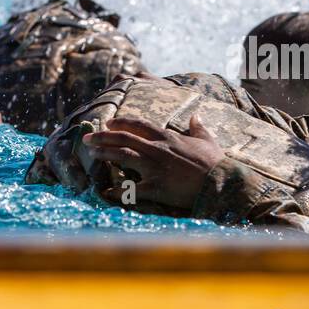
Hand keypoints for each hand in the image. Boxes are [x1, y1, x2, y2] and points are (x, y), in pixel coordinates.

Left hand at [81, 115, 224, 210]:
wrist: (221, 183)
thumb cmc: (215, 163)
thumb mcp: (208, 141)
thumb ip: (198, 129)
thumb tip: (196, 117)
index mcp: (168, 138)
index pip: (139, 125)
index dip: (122, 122)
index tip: (109, 122)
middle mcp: (157, 149)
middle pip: (124, 138)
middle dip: (103, 136)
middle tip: (88, 138)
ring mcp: (155, 168)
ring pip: (122, 156)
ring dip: (104, 154)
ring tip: (92, 154)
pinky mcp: (156, 188)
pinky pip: (131, 189)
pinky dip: (117, 191)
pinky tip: (106, 191)